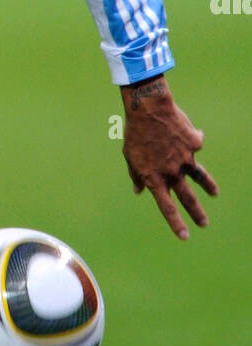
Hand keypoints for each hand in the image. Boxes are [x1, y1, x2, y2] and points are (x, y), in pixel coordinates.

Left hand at [120, 76, 218, 239]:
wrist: (148, 109)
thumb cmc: (135, 133)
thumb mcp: (131, 157)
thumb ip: (136, 176)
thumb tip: (138, 192)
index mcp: (154, 178)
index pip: (167, 207)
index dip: (176, 223)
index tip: (185, 236)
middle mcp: (172, 172)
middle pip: (187, 198)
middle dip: (197, 214)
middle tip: (204, 224)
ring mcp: (185, 159)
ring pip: (200, 177)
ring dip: (208, 186)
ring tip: (214, 194)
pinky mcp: (194, 144)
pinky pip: (194, 146)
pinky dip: (190, 141)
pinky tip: (184, 133)